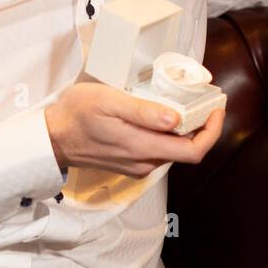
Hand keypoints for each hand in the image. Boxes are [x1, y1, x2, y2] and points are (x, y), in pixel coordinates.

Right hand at [45, 82, 224, 178]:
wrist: (51, 138)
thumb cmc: (76, 115)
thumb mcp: (108, 102)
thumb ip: (142, 112)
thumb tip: (175, 119)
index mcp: (142, 147)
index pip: (194, 151)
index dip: (212, 132)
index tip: (216, 108)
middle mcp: (144, 162)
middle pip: (187, 151)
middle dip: (203, 128)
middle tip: (207, 102)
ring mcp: (137, 165)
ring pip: (173, 150)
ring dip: (186, 131)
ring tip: (187, 104)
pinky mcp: (130, 163)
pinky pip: (159, 150)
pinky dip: (168, 135)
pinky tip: (163, 116)